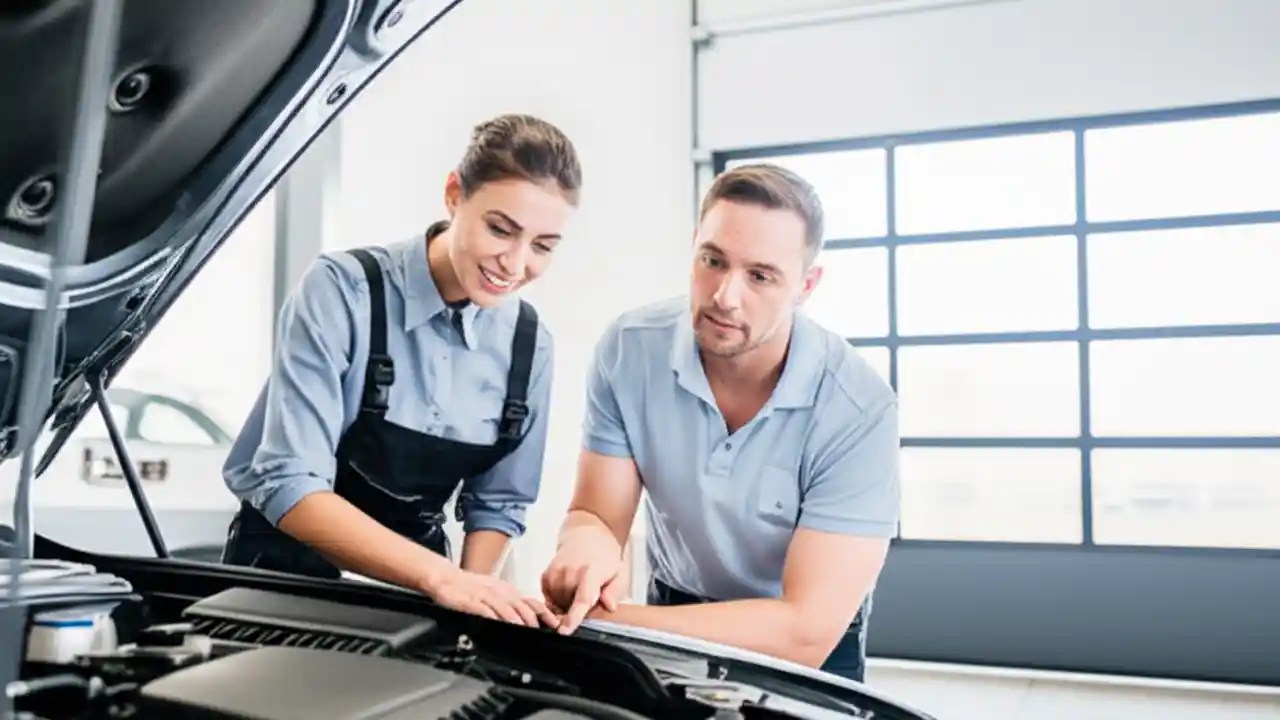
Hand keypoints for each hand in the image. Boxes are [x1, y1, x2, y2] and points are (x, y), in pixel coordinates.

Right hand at [426, 569, 560, 628]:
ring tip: (525, 631)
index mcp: (508, 591)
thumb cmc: (471, 587)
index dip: (545, 614)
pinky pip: (483, 610)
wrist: (446, 578)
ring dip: (517, 620)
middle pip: (522, 607)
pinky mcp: (470, 602)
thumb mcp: (496, 591)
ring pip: (505, 609)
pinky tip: (497, 626)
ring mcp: (485, 596)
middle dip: (533, 622)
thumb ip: (511, 604)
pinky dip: (492, 618)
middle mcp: (500, 593)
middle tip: (541, 634)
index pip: (531, 602)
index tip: (555, 625)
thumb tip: (528, 619)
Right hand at [541, 536, 623, 634]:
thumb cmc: (605, 557)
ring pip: (557, 606)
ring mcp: (555, 574)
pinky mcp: (545, 576)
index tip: (564, 631)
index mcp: (590, 573)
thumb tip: (609, 606)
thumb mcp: (620, 572)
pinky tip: (569, 588)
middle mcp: (569, 573)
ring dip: (567, 606)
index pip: (581, 599)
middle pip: (569, 609)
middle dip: (578, 611)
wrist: (587, 535)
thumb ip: (615, 591)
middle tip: (590, 597)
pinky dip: (558, 600)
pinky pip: (549, 600)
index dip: (573, 617)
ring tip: (579, 590)